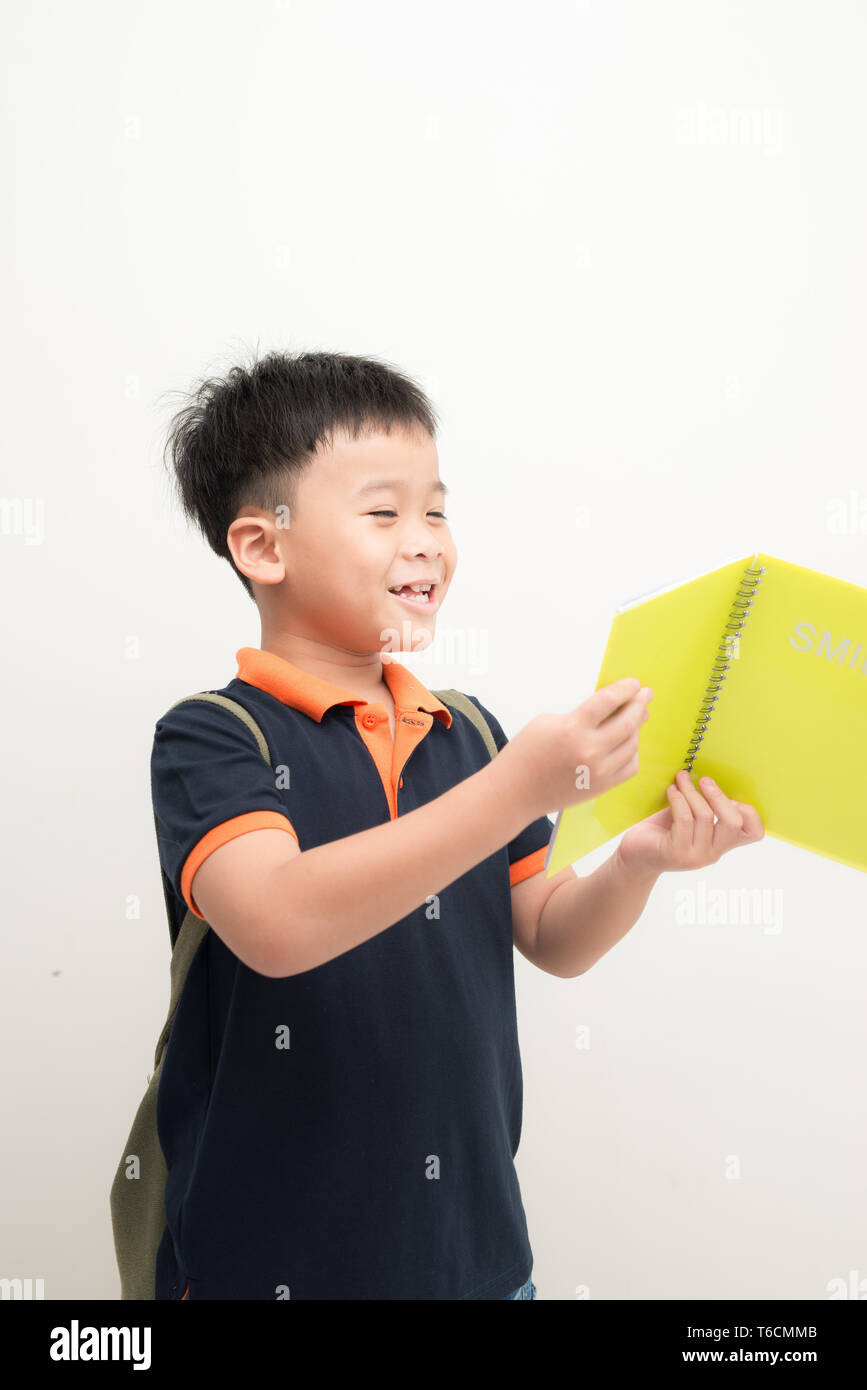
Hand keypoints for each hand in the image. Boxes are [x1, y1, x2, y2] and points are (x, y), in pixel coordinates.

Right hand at [500, 677, 653, 821]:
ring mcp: (598, 771)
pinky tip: (628, 744)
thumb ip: (579, 714)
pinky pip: (629, 766)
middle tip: (645, 694)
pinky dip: (632, 752)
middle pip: (627, 721)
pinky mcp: (601, 787)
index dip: (625, 689)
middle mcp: (589, 750)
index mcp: (572, 729)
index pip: (608, 700)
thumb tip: (608, 709)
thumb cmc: (525, 755)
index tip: (634, 684)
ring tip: (637, 717)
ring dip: (637, 728)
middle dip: (639, 704)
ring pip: (632, 744)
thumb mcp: (547, 722)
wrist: (514, 792)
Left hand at [616, 769, 764, 875]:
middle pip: (733, 822)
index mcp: (722, 843)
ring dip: (691, 791)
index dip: (749, 811)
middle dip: (718, 795)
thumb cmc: (663, 830)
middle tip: (704, 779)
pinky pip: (684, 819)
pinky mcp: (676, 854)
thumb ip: (706, 804)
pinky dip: (679, 799)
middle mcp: (714, 853)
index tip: (730, 794)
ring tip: (680, 779)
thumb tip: (712, 776)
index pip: (754, 833)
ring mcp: (696, 856)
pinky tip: (671, 791)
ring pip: (704, 816)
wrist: (635, 854)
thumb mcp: (690, 816)